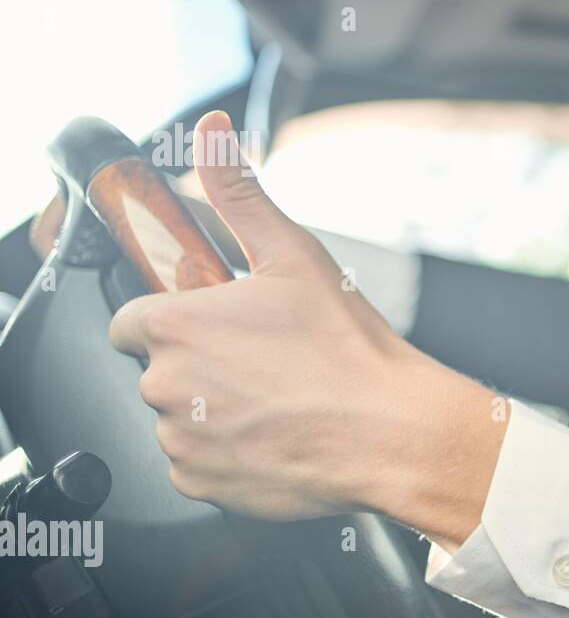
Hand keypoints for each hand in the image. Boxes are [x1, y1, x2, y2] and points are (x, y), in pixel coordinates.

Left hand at [108, 111, 506, 541]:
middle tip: (262, 361)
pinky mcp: (202, 485)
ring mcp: (181, 441)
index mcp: (175, 324)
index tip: (214, 326)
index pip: (129, 321)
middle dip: (199, 365)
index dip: (173, 319)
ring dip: (212, 410)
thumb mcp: (295, 256)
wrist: (390, 431)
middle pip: (157, 370)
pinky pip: (196, 465)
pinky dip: (226, 454)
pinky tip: (273, 435)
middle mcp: (165, 385)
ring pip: (178, 419)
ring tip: (275, 399)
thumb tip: (213, 133)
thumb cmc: (348, 350)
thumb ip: (240, 192)